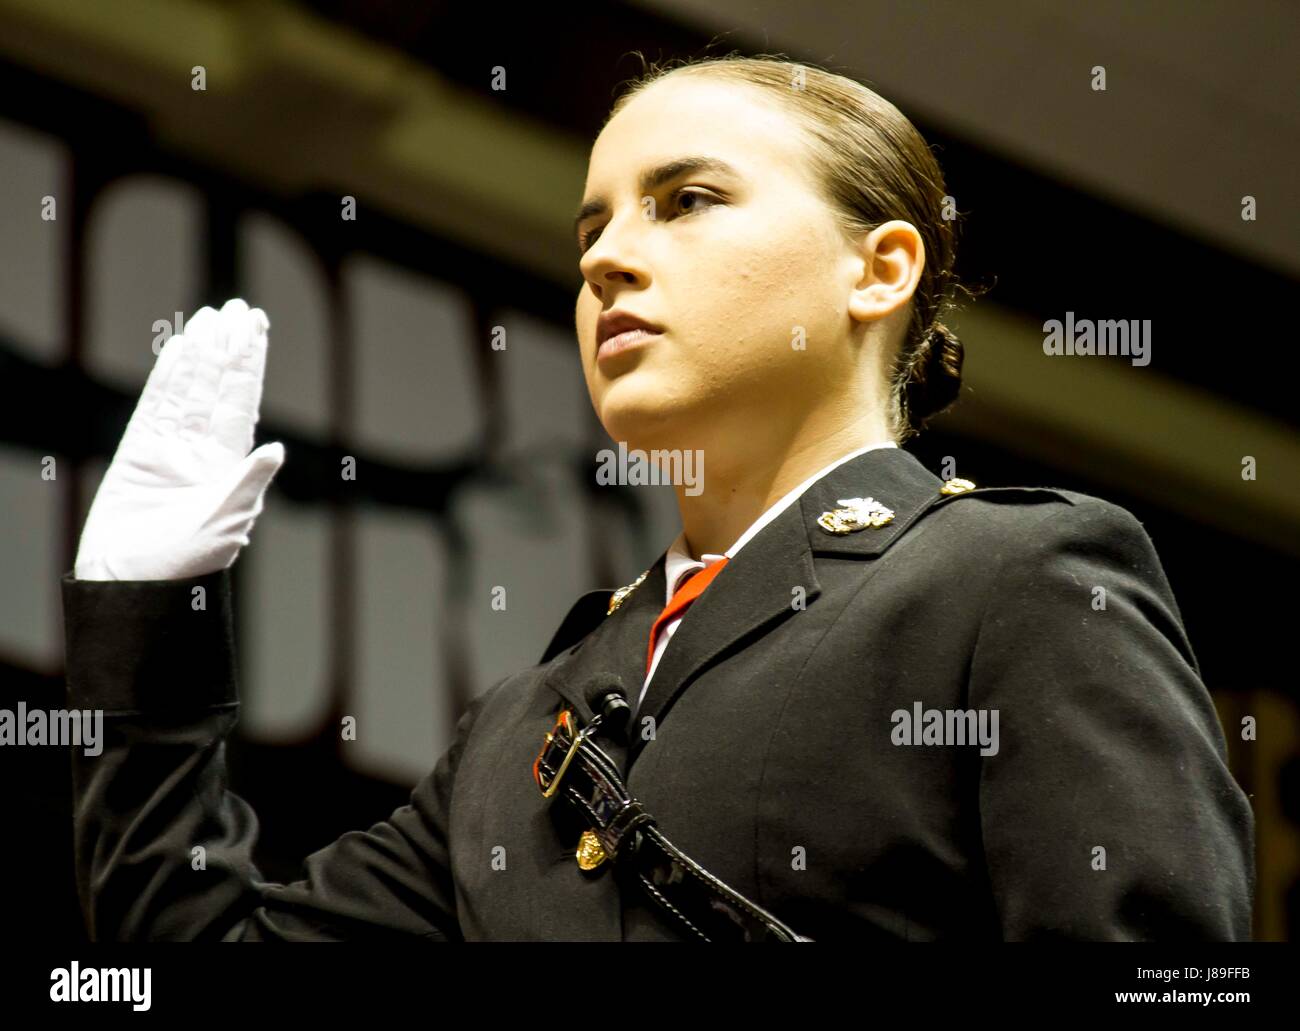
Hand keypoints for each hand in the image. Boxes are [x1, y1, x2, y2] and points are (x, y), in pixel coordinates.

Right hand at [74, 298, 285, 580]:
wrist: (134, 582)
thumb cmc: (188, 562)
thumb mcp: (229, 520)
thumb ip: (249, 482)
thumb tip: (276, 449)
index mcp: (229, 463)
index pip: (242, 401)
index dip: (250, 364)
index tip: (257, 328)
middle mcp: (201, 449)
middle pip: (217, 386)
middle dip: (229, 349)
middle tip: (238, 308)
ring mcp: (169, 447)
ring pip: (187, 389)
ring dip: (200, 353)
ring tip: (210, 316)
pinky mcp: (137, 451)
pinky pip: (153, 404)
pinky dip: (167, 376)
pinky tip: (178, 347)